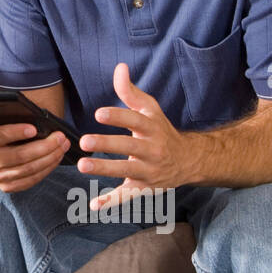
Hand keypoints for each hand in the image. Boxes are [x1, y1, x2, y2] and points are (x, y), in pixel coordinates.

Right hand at [0, 119, 69, 191]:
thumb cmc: (0, 132)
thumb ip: (9, 118)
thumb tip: (33, 116)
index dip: (16, 132)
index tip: (34, 129)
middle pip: (19, 155)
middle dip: (45, 146)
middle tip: (60, 137)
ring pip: (29, 169)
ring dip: (51, 157)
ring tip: (62, 146)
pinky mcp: (7, 186)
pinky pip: (32, 180)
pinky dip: (47, 168)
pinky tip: (56, 158)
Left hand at [76, 63, 202, 210]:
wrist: (188, 160)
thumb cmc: (161, 130)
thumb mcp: (149, 109)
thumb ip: (130, 91)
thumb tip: (119, 67)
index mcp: (152, 129)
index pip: (135, 121)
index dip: (118, 117)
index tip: (98, 114)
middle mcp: (153, 150)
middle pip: (129, 148)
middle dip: (106, 145)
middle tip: (84, 142)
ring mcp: (148, 171)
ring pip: (126, 172)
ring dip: (104, 170)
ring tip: (82, 166)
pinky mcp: (143, 188)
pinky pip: (127, 196)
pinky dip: (111, 202)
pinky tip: (93, 205)